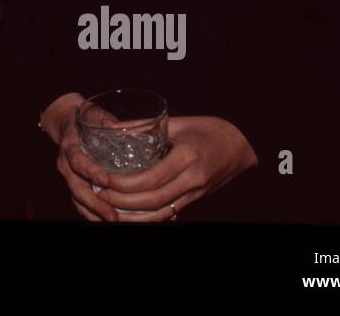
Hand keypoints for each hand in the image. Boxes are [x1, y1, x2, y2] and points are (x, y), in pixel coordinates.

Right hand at [43, 94, 119, 221]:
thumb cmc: (84, 119)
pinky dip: (93, 214)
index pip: (77, 161)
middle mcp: (66, 165)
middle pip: (77, 189)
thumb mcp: (93, 114)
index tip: (106, 181)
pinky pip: (81, 204)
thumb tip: (120, 127)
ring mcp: (69, 178)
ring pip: (78, 200)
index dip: (90, 172)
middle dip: (95, 204)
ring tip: (113, 221)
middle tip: (113, 216)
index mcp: (69, 147)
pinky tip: (107, 220)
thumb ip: (105, 120)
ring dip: (95, 213)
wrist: (66, 123)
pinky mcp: (74, 185)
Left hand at [94, 116, 257, 221]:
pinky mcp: (196, 199)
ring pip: (161, 213)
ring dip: (133, 217)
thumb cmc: (206, 129)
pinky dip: (149, 218)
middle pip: (153, 200)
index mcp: (186, 157)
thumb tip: (111, 127)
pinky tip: (131, 215)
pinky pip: (170, 213)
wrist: (239, 145)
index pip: (151, 179)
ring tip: (109, 209)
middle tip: (100, 195)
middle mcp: (192, 179)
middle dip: (123, 202)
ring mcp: (196, 192)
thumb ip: (143, 126)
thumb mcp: (176, 122)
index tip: (104, 180)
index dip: (124, 184)